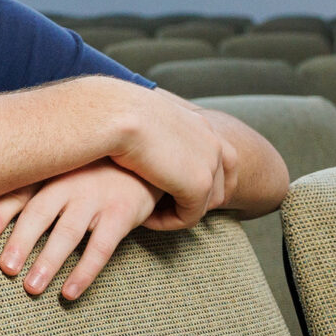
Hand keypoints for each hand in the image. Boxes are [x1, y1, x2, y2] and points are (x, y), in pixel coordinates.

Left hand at [0, 160, 156, 300]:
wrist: (142, 160)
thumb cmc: (89, 171)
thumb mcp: (60, 171)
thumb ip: (28, 187)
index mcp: (50, 171)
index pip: (21, 190)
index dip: (2, 210)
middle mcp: (69, 181)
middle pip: (40, 213)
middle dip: (21, 241)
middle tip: (7, 268)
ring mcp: (95, 197)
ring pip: (67, 233)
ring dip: (49, 261)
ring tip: (31, 287)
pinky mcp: (121, 214)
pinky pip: (101, 248)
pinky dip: (83, 272)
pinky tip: (69, 292)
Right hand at [103, 84, 235, 225]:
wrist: (116, 113)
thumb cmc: (115, 114)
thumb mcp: (142, 121)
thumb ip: (154, 135)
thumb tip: (144, 145)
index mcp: (200, 125)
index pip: (219, 160)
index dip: (200, 181)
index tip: (170, 192)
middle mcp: (212, 142)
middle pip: (219, 185)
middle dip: (194, 201)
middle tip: (159, 207)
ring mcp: (210, 164)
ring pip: (203, 204)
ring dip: (177, 213)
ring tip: (147, 212)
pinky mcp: (198, 186)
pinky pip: (188, 217)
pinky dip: (167, 222)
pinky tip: (144, 217)